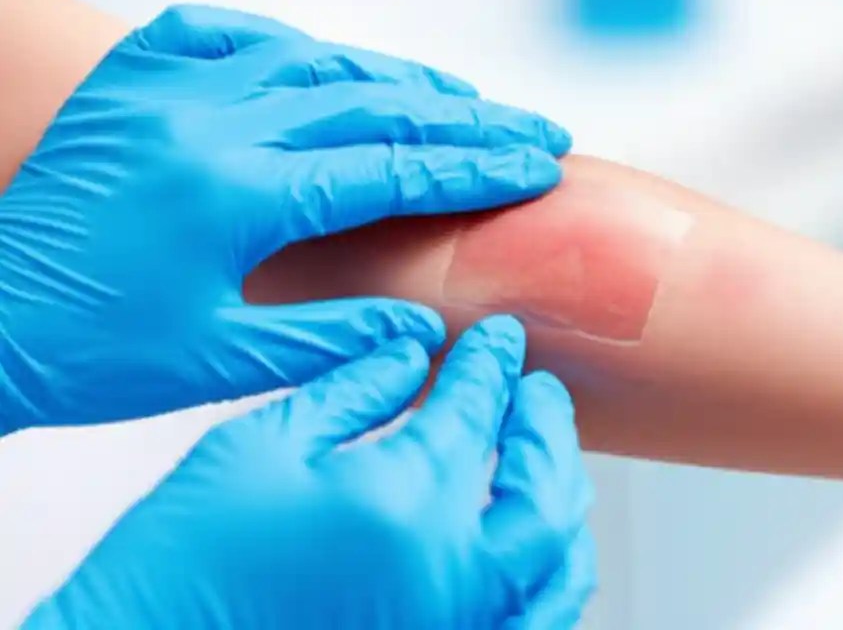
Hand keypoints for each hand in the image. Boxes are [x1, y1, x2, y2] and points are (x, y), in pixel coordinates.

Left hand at [0, 5, 571, 433]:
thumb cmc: (94, 357)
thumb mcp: (222, 362)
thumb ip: (334, 336)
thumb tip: (424, 323)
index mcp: (236, 194)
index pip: (391, 169)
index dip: (475, 167)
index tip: (538, 164)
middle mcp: (206, 122)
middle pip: (370, 104)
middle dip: (466, 118)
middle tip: (534, 127)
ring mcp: (164, 90)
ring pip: (311, 61)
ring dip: (397, 78)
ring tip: (464, 97)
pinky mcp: (129, 81)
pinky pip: (221, 32)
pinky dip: (288, 42)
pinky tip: (326, 59)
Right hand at [24, 316, 595, 628]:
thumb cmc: (178, 563)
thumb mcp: (258, 448)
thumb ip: (351, 392)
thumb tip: (411, 353)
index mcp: (403, 504)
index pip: (474, 415)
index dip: (491, 367)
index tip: (499, 340)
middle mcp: (452, 576)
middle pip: (543, 491)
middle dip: (547, 429)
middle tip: (538, 391)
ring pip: (558, 567)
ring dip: (565, 502)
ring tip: (549, 461)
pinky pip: (536, 622)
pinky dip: (553, 577)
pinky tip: (540, 550)